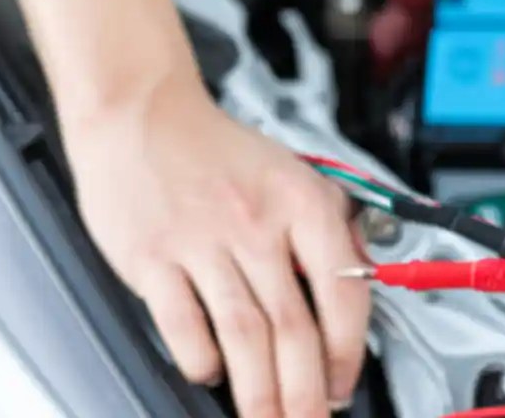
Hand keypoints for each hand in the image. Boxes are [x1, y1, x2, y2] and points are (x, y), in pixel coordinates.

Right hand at [67, 74, 369, 416]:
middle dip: (306, 390)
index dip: (347, 351)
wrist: (143, 114)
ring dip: (260, 390)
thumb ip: (328, 224)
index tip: (344, 383)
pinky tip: (210, 374)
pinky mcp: (153, 257)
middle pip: (293, 327)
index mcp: (302, 203)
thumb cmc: (218, 149)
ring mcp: (203, 242)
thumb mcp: (294, 171)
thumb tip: (361, 277)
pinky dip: (199, 357)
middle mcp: (257, 225)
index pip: (342, 291)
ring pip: (245, 334)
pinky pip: (182, 322)